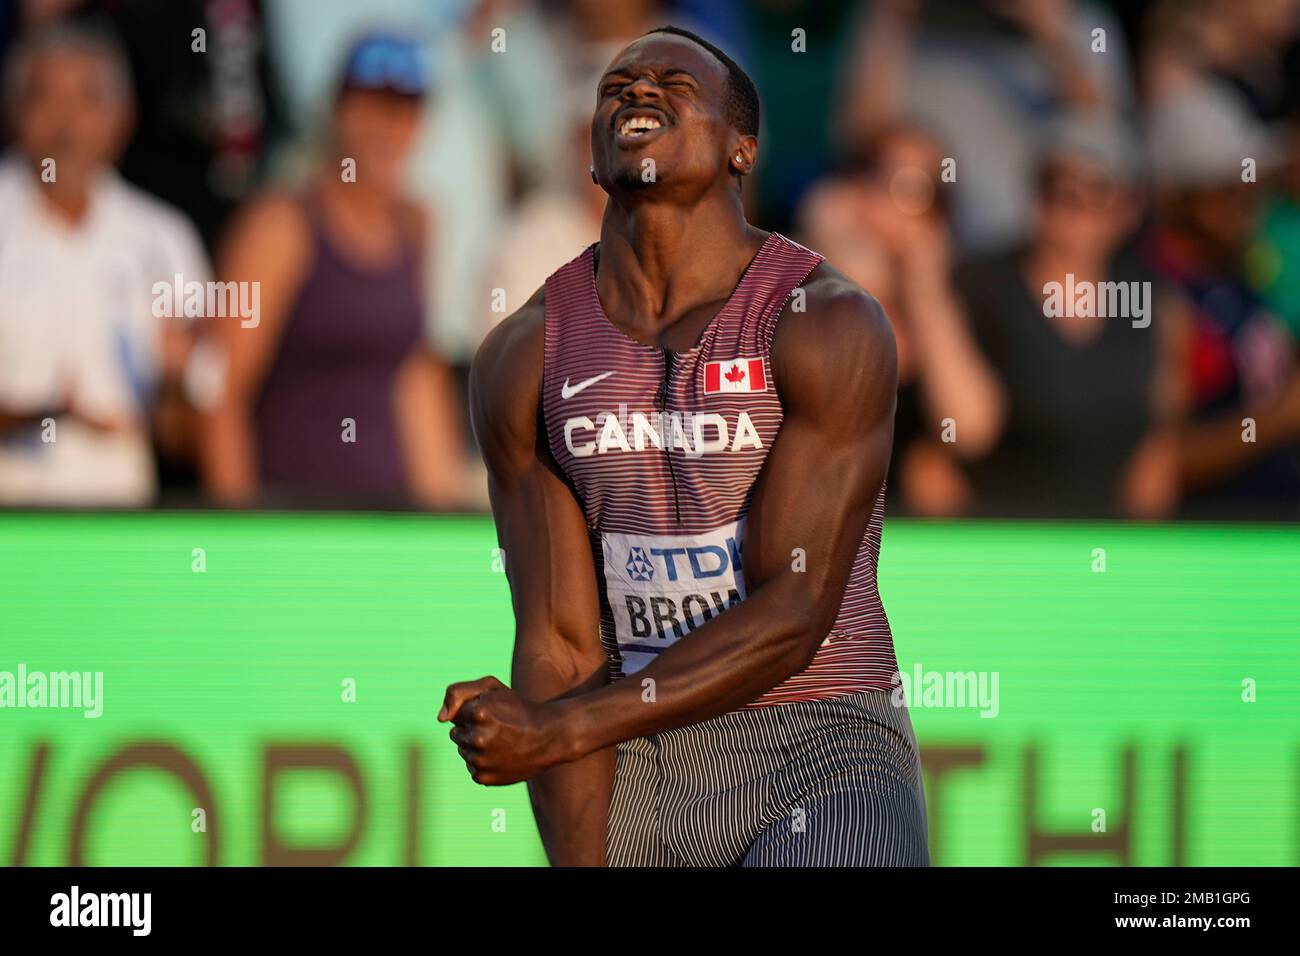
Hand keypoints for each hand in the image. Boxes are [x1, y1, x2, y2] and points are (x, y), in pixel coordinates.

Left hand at [438, 676, 566, 785]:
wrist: (549, 737)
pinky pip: (471, 767)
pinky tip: (501, 756)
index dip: (473, 712)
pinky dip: (483, 762)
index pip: (455, 715)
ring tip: (501, 742)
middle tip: (497, 728)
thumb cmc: (518, 709)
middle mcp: (477, 738)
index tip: (493, 713)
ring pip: (463, 751)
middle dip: (471, 729)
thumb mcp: (492, 687)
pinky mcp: (483, 778)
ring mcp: (480, 760)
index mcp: (478, 713)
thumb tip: (440, 718)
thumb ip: (458, 692)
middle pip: (455, 734)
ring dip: (476, 746)